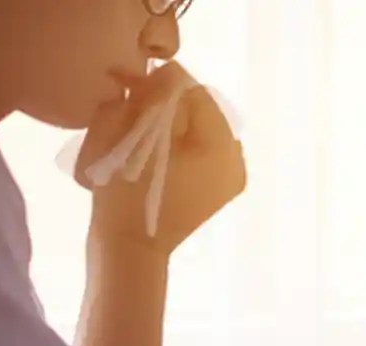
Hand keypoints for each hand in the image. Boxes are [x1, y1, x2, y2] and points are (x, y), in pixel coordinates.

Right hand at [76, 61, 245, 254]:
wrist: (130, 248)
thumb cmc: (128, 193)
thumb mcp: (136, 137)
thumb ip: (153, 100)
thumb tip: (163, 77)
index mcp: (222, 147)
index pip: (197, 94)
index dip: (164, 84)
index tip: (136, 84)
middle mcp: (236, 161)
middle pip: (203, 112)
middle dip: (170, 104)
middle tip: (136, 103)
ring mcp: (230, 178)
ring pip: (202, 131)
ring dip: (175, 123)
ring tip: (143, 126)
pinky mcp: (218, 191)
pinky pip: (201, 151)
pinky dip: (181, 143)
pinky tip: (156, 148)